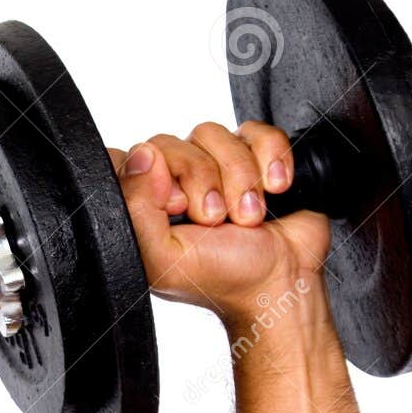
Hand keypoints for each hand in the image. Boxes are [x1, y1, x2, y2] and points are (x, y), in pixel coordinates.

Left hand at [107, 123, 330, 324]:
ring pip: (212, 134)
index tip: (175, 208)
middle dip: (202, 182)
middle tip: (217, 220)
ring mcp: (215, 166)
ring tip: (249, 217)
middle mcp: (175, 182)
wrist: (282, 282)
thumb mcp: (164, 258)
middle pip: (171, 143)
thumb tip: (140, 157)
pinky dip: (270, 158)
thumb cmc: (224, 278)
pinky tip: (275, 189)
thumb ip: (137, 209)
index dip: (152, 176)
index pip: (128, 159)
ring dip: (240, 178)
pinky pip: (255, 130)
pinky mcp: (254, 154)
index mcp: (146, 206)